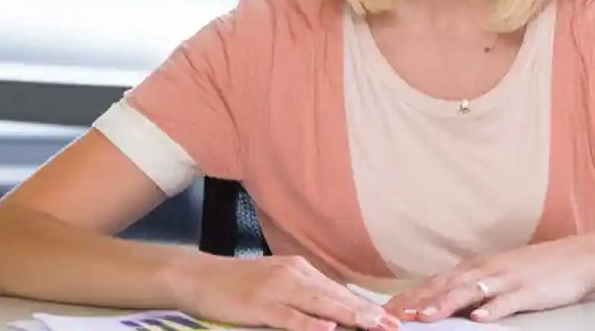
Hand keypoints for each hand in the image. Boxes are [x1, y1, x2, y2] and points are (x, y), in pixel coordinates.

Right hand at [171, 254, 401, 330]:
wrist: (200, 277)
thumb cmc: (238, 284)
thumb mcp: (276, 283)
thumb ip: (303, 295)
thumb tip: (332, 312)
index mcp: (299, 270)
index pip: (338, 291)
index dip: (365, 306)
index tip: (389, 318)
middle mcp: (293, 275)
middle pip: (336, 297)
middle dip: (367, 314)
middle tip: (393, 326)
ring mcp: (277, 289)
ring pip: (320, 305)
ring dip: (350, 317)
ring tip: (374, 327)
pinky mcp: (260, 305)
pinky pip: (290, 316)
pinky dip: (310, 324)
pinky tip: (328, 330)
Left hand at [383, 236, 594, 322]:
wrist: (576, 257)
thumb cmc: (536, 269)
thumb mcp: (498, 275)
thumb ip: (472, 287)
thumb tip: (446, 301)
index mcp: (476, 268)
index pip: (435, 283)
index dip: (411, 297)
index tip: (387, 310)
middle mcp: (485, 271)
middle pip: (444, 287)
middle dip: (417, 302)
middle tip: (392, 316)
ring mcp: (507, 280)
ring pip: (470, 292)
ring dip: (445, 304)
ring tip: (424, 318)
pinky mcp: (529, 291)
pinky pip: (508, 301)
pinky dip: (493, 309)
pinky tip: (480, 318)